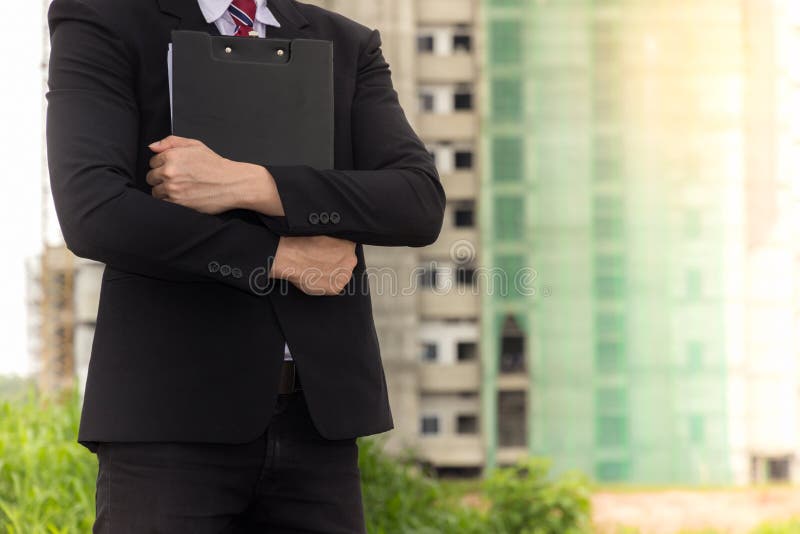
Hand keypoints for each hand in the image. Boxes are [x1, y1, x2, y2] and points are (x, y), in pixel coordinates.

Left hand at [147, 135, 283, 215]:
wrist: (231, 183)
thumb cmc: (215, 165)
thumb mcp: (195, 145)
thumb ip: (171, 142)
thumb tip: (153, 147)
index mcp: (172, 156)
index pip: (152, 162)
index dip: (162, 165)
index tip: (173, 169)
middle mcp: (169, 172)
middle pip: (151, 177)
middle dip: (161, 178)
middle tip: (176, 179)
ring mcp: (172, 189)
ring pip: (155, 192)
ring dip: (164, 191)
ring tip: (179, 189)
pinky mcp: (178, 203)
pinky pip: (163, 203)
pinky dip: (170, 201)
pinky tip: (181, 197)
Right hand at [270, 236, 356, 295]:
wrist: (290, 257)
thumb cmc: (303, 244)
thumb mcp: (323, 233)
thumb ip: (334, 239)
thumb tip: (334, 243)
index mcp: (348, 245)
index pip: (348, 248)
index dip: (337, 250)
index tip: (330, 252)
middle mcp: (350, 260)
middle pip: (347, 262)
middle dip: (337, 262)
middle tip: (322, 261)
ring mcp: (344, 275)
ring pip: (341, 274)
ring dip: (333, 273)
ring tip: (318, 269)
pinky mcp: (336, 288)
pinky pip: (334, 285)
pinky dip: (326, 283)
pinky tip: (317, 276)